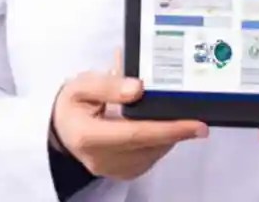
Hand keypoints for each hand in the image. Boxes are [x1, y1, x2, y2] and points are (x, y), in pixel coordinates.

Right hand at [51, 52, 208, 179]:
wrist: (61, 128)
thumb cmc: (71, 104)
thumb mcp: (81, 85)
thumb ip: (108, 84)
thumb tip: (138, 87)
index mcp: (88, 136)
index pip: (136, 134)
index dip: (168, 129)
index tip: (196, 124)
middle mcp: (102, 160)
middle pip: (150, 145)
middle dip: (175, 129)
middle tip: (195, 115)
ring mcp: (113, 170)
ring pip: (154, 152)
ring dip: (167, 134)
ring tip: (171, 113)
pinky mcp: (123, 173)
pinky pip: (151, 157)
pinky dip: (159, 140)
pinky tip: (159, 126)